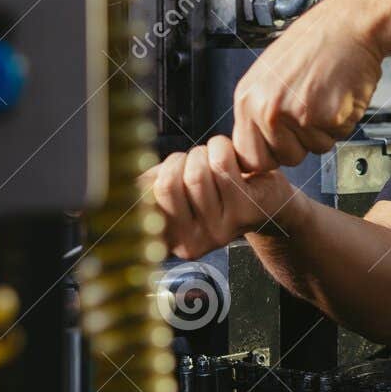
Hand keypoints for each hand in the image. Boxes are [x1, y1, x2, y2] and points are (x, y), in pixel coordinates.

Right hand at [142, 135, 308, 259]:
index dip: (156, 174)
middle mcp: (192, 243)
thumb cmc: (217, 189)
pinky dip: (224, 148)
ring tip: (216, 158)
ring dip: (205, 152)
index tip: (173, 170)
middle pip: (169, 183)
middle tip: (197, 160)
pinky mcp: (246, 211)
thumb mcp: (178, 192)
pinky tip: (233, 157)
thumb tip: (123, 180)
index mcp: (169, 240)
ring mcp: (220, 230)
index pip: (143, 200)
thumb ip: (148, 187)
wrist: (268, 201)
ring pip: (197, 172)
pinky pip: (222, 165)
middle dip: (182, 159)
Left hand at [232, 0, 385, 171]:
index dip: (270, 154)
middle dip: (300, 144)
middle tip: (309, 113)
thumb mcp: (267, 73)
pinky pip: (337, 137)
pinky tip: (338, 95)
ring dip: (324, 131)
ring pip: (314, 149)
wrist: (349, 24)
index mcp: (248, 98)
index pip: (250, 157)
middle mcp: (268, 109)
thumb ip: (258, 109)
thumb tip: (255, 143)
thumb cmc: (314, 42)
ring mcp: (298, 115)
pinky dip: (343, 121)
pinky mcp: (328, 118)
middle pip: (284, 159)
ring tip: (324, 97)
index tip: (281, 146)